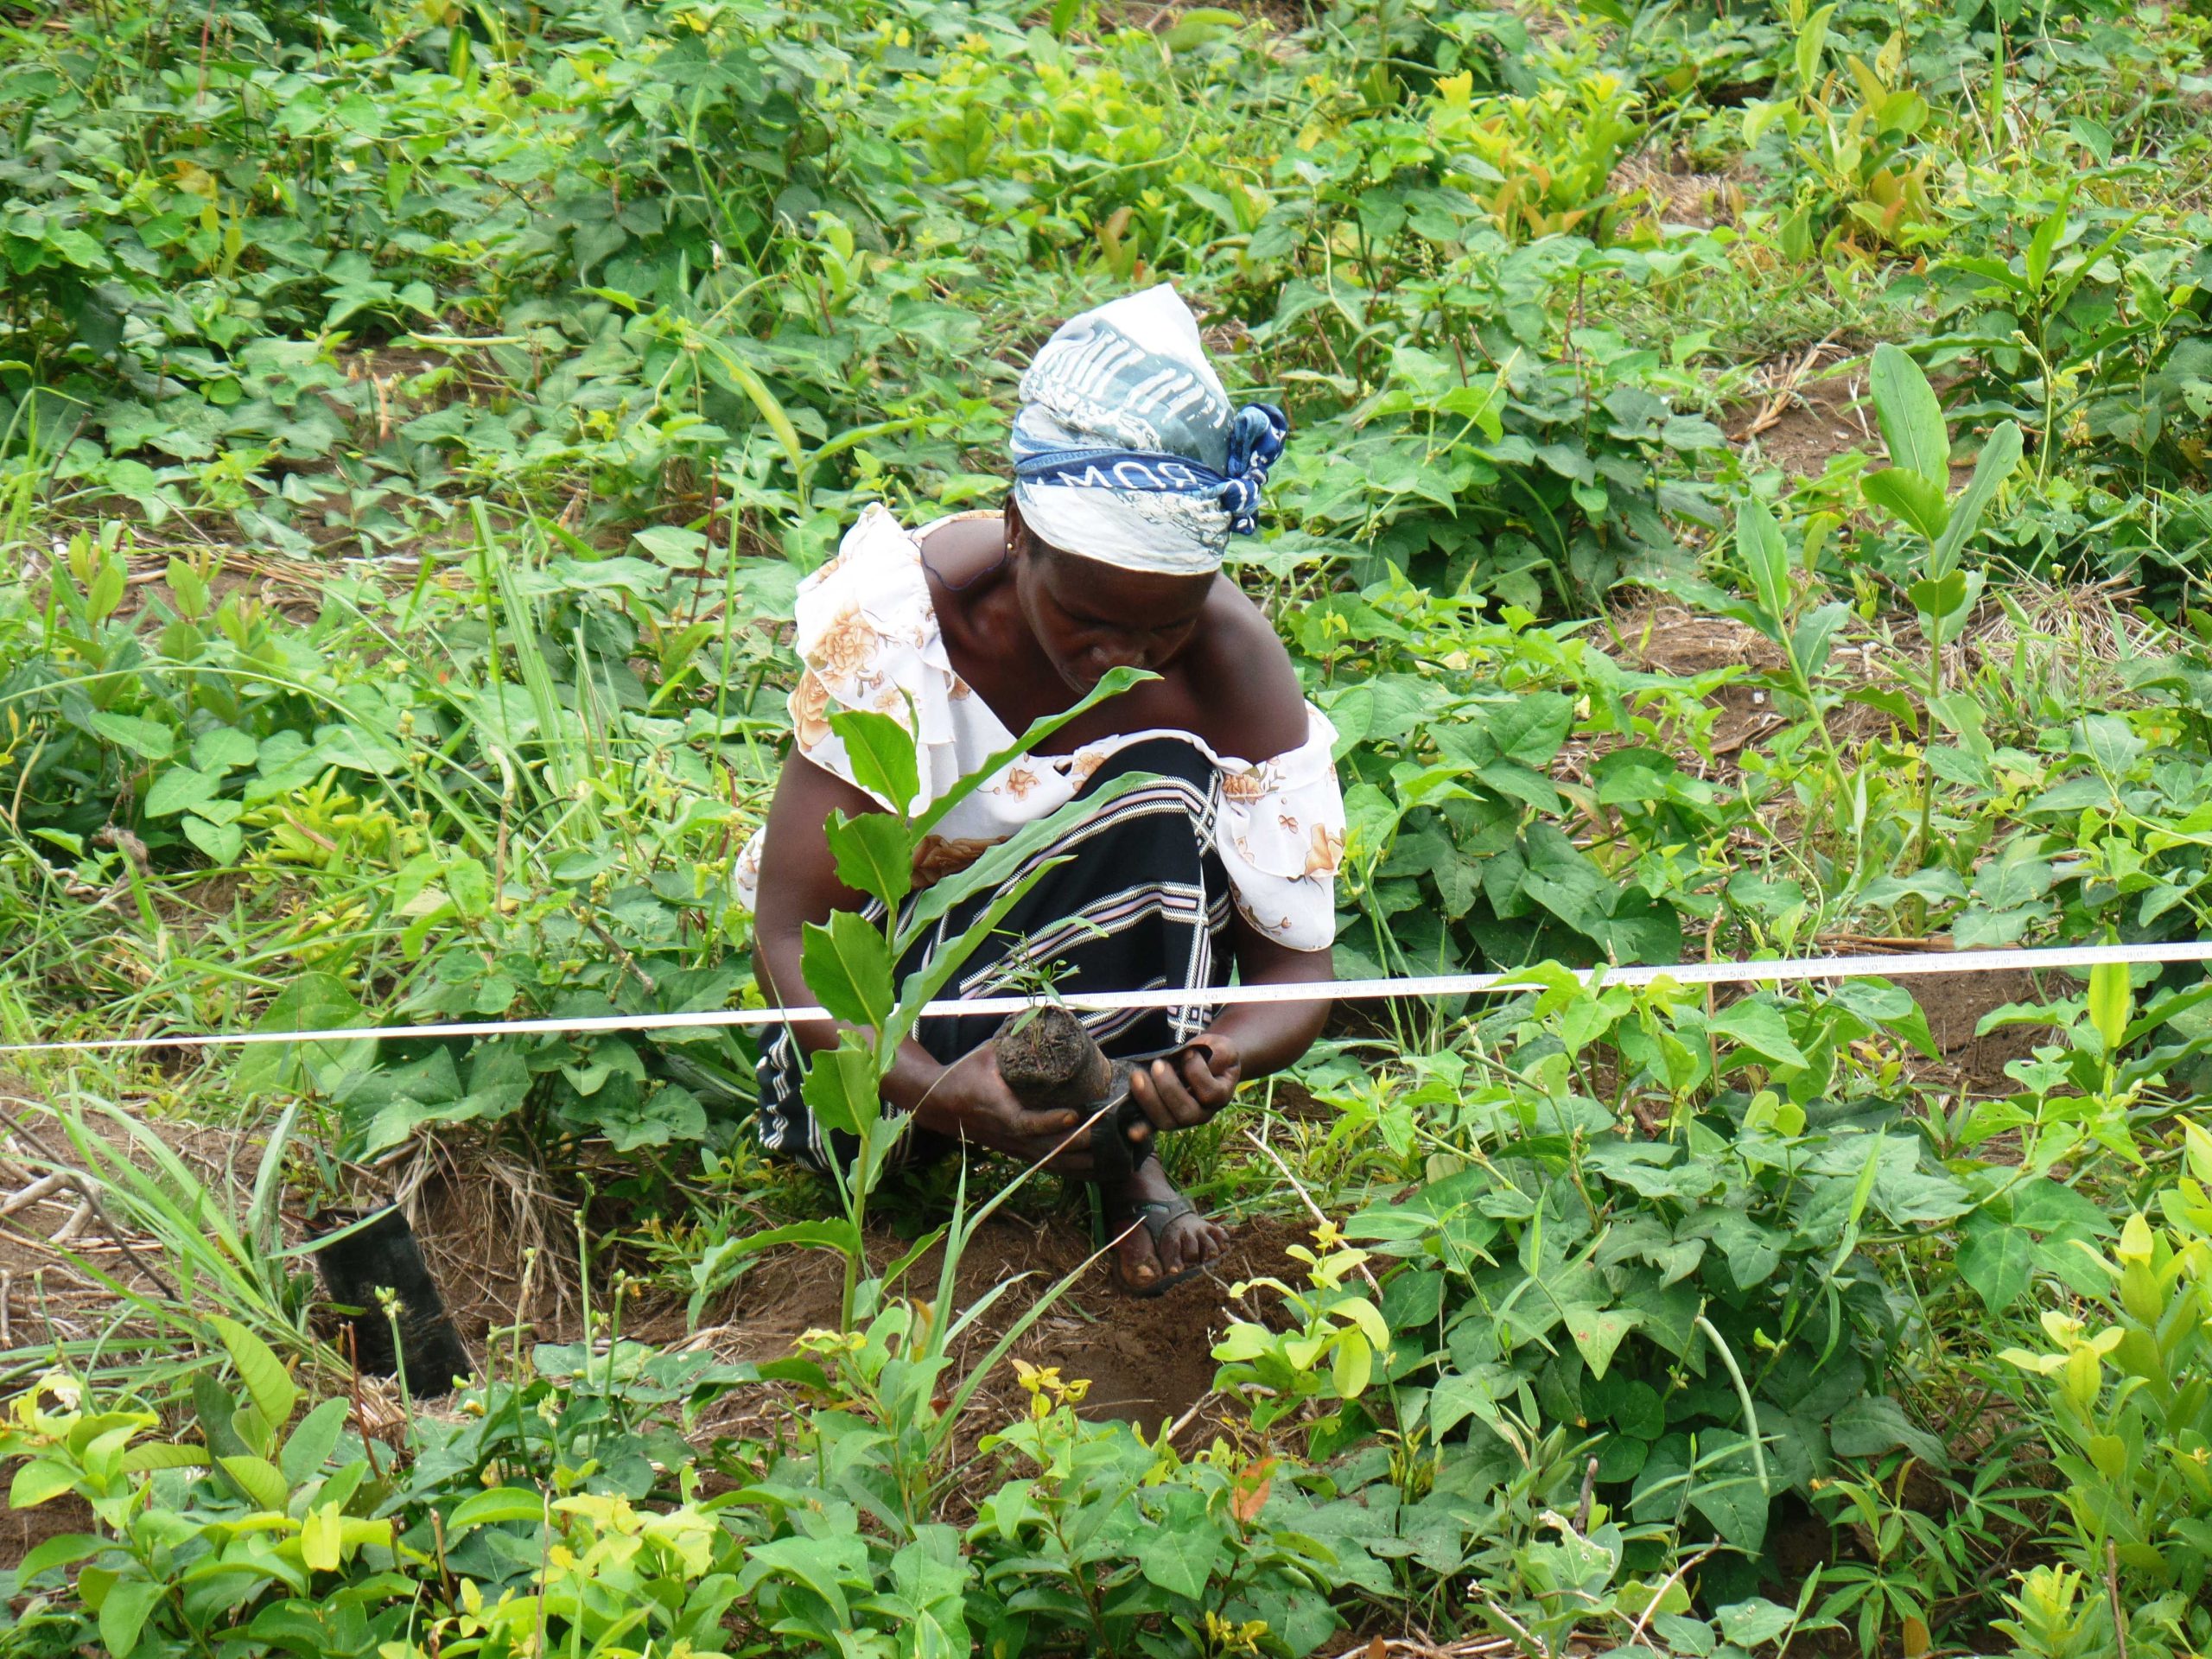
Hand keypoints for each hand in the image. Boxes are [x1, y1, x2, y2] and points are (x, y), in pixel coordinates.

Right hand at [919, 1042, 1100, 1175]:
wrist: (939, 1103)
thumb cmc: (965, 1074)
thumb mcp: (986, 1053)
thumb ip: (1014, 1041)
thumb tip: (1045, 1020)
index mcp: (999, 1109)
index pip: (1026, 1122)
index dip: (1050, 1121)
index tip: (1074, 1114)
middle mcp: (1008, 1134)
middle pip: (1046, 1149)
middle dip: (1077, 1144)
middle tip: (1108, 1136)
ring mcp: (1013, 1146)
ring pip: (1049, 1161)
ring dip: (1080, 1161)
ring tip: (1111, 1156)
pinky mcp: (1016, 1151)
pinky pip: (1046, 1164)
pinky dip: (1070, 1168)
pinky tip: (1093, 1167)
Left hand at [1126, 1033, 1241, 1135]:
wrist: (1205, 1060)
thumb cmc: (1214, 1054)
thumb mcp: (1224, 1048)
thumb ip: (1220, 1054)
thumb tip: (1202, 1059)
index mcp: (1220, 1096)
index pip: (1210, 1094)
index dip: (1197, 1073)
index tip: (1189, 1053)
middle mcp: (1202, 1113)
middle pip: (1186, 1113)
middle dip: (1168, 1088)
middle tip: (1157, 1065)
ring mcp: (1182, 1118)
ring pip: (1167, 1122)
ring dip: (1149, 1100)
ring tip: (1138, 1075)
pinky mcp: (1163, 1116)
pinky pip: (1152, 1127)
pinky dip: (1142, 1128)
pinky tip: (1132, 1131)